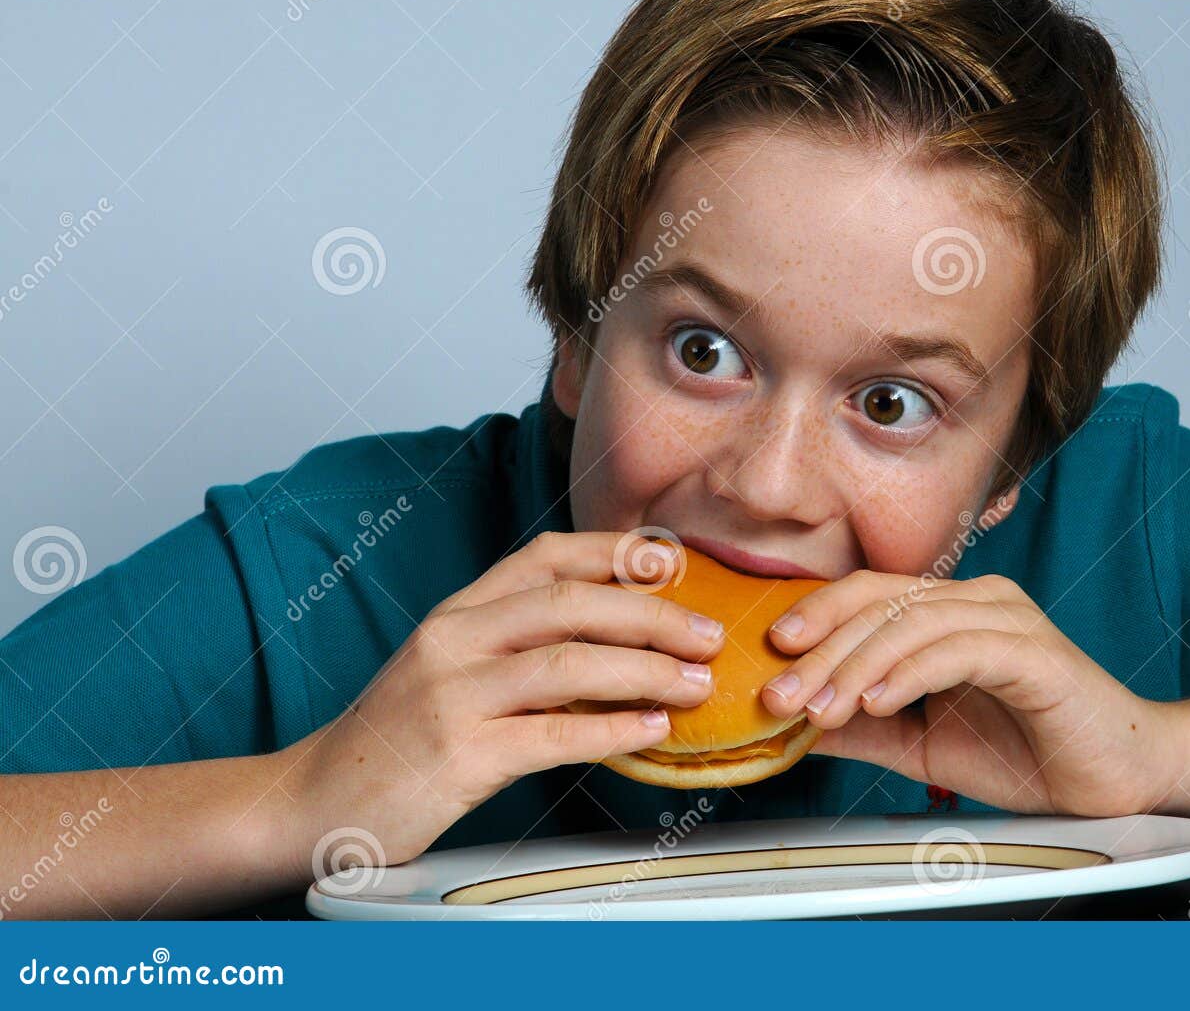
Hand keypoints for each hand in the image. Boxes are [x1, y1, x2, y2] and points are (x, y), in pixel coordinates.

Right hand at [280, 531, 725, 866]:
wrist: (315, 802)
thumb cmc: (398, 739)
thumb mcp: (450, 671)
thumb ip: (517, 645)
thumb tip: (617, 638)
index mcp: (457, 613)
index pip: (546, 556)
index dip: (616, 552)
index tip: (674, 563)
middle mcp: (453, 641)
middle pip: (571, 603)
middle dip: (653, 613)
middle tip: (708, 633)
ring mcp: (452, 696)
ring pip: (570, 663)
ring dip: (647, 671)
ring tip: (696, 683)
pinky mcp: (458, 755)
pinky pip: (554, 733)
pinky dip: (613, 728)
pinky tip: (652, 730)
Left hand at [759, 571, 1181, 816]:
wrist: (1119, 779)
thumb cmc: (1029, 753)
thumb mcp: (922, 744)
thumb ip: (862, 729)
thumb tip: (788, 726)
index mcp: (950, 611)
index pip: (868, 594)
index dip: (814, 616)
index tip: (768, 654)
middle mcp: (978, 601)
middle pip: (880, 601)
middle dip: (821, 647)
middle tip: (777, 693)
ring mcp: (1008, 620)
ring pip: (912, 621)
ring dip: (855, 664)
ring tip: (817, 708)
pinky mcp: (1034, 653)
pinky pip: (959, 649)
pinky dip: (909, 673)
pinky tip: (875, 701)